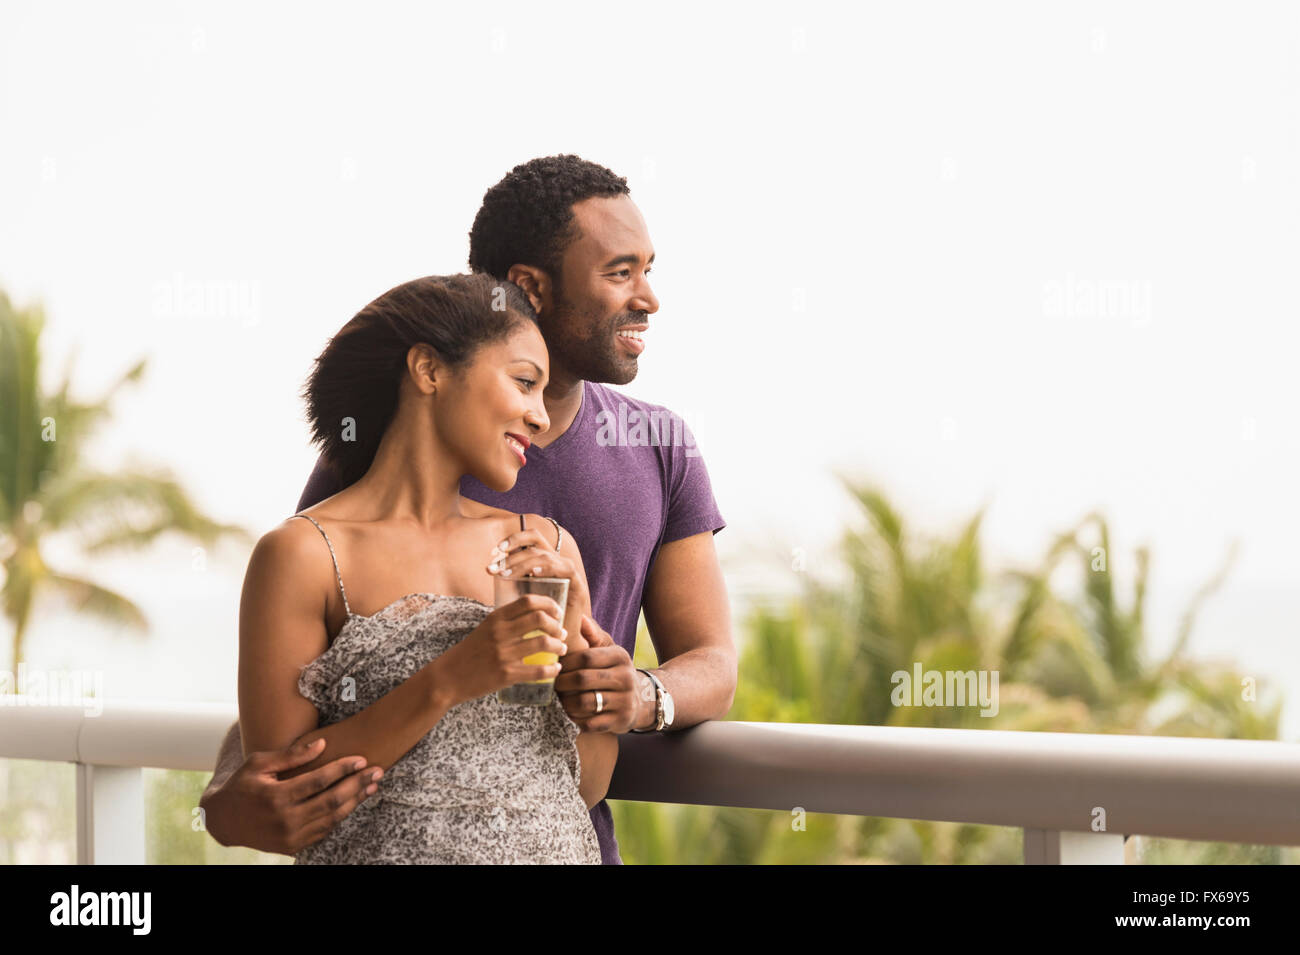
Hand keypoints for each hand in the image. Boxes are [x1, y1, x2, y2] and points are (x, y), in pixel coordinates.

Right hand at [199, 737, 382, 854]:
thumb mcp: (260, 764)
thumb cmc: (242, 785)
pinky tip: (354, 802)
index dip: (343, 769)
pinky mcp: (292, 847)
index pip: (319, 781)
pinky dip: (341, 816)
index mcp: (276, 796)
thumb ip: (292, 755)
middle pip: (332, 800)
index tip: (362, 759)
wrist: (223, 821)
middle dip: (358, 784)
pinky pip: (324, 831)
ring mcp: (290, 836)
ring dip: (356, 801)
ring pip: (332, 818)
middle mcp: (285, 819)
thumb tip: (322, 743)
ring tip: (373, 786)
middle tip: (378, 771)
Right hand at [433, 593, 567, 704]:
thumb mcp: (485, 628)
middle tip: (561, 633)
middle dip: (557, 625)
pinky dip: (553, 669)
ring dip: (559, 647)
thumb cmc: (470, 652)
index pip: (529, 601)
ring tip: (561, 649)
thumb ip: (506, 620)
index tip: (557, 612)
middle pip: (540, 619)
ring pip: (544, 643)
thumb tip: (534, 614)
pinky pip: (539, 670)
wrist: (448, 678)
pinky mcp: (506, 674)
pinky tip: (555, 669)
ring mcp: (503, 654)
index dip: (549, 604)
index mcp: (496, 618)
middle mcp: (500, 633)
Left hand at [486, 523, 588, 607]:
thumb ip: (513, 579)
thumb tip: (491, 567)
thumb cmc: (537, 617)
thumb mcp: (522, 593)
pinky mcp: (578, 584)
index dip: (512, 540)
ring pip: (545, 555)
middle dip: (513, 548)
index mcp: (543, 559)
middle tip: (495, 564)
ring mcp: (568, 571)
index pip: (528, 537)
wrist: (559, 639)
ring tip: (506, 574)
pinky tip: (533, 574)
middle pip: (536, 538)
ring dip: (523, 563)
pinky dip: (548, 568)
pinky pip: (565, 568)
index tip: (493, 553)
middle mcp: (556, 560)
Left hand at [555, 614, 647, 733]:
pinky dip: (577, 719)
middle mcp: (626, 678)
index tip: (556, 666)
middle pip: (583, 679)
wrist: (641, 701)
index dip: (566, 662)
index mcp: (620, 656)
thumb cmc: (615, 671)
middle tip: (554, 685)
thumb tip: (579, 617)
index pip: (586, 657)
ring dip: (567, 702)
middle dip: (562, 683)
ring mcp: (625, 701)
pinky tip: (573, 713)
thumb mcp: (609, 650)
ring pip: (585, 702)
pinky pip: (590, 722)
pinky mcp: (620, 721)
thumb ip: (593, 635)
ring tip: (561, 699)